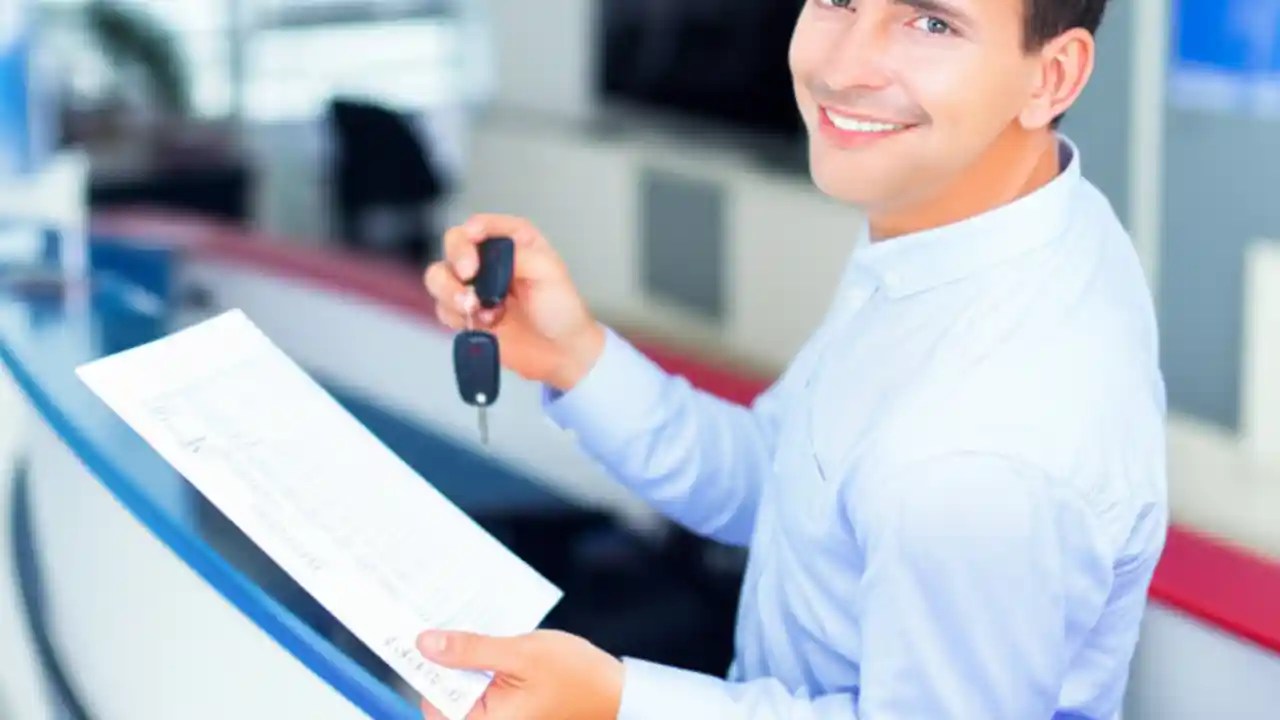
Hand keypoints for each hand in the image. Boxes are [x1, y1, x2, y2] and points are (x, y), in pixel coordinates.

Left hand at [416, 629, 623, 719]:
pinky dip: (486, 665)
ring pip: (467, 686)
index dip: (427, 668)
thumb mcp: (520, 653)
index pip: (433, 701)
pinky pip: (486, 687)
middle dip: (449, 659)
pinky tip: (497, 643)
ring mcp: (502, 719)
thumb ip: (470, 650)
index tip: (421, 635)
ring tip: (481, 633)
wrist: (620, 692)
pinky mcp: (512, 710)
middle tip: (450, 623)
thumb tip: (425, 645)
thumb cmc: (579, 678)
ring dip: (469, 659)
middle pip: (448, 693)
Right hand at [423, 214, 605, 391]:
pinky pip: (443, 308)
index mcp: (513, 240)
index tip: (471, 264)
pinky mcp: (468, 312)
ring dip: (450, 293)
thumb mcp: (549, 271)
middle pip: (452, 246)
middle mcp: (491, 258)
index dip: (467, 240)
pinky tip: (483, 324)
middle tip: (468, 285)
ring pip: (439, 277)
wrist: (561, 352)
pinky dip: (456, 316)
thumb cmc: (563, 309)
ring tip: (474, 308)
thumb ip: (517, 254)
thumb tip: (487, 253)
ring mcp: (477, 286)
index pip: (477, 226)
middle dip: (455, 265)